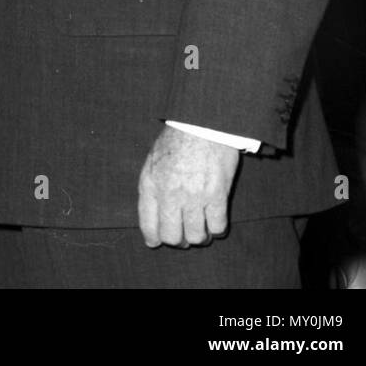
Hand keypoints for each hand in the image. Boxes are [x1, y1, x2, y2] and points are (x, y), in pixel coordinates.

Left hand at [137, 126, 240, 246]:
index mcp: (151, 184)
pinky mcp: (216, 195)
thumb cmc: (175, 141)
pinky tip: (215, 221)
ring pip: (196, 236)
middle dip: (178, 241)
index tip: (156, 241)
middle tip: (184, 234)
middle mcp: (170, 194)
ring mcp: (194, 196)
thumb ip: (151, 190)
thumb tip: (152, 222)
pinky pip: (217, 227)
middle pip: (173, 237)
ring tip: (200, 227)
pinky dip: (217, 229)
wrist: (200, 124)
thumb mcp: (152, 162)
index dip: (153, 238)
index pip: (148, 224)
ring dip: (199, 237)